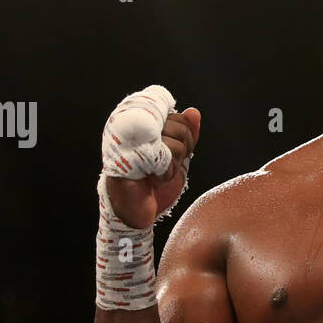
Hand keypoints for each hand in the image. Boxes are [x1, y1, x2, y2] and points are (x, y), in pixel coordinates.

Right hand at [101, 87, 200, 228]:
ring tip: (156, 172)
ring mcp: (129, 141)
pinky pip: (163, 157)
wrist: (135, 211)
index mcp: (143, 123)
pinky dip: (166, 173)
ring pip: (174, 143)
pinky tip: (155, 179)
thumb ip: (187, 135)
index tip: (175, 151)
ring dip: (172, 165)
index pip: (177, 116)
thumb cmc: (152, 184)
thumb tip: (194, 112)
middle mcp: (134, 127)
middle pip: (179, 126)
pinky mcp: (129, 158)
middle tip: (164, 164)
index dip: (184, 135)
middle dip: (181, 151)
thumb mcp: (176, 157)